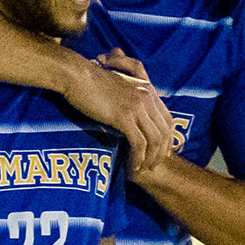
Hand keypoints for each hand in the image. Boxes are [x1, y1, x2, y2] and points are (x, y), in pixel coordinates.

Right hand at [69, 48, 173, 174]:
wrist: (76, 74)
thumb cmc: (88, 79)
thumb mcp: (116, 86)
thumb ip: (126, 98)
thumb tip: (125, 118)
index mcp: (147, 88)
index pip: (168, 118)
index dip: (168, 138)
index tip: (161, 152)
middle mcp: (147, 96)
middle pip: (164, 131)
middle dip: (160, 153)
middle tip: (152, 167)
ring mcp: (137, 106)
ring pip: (154, 140)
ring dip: (149, 159)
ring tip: (141, 170)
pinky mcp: (124, 116)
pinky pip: (138, 143)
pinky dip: (137, 159)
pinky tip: (131, 167)